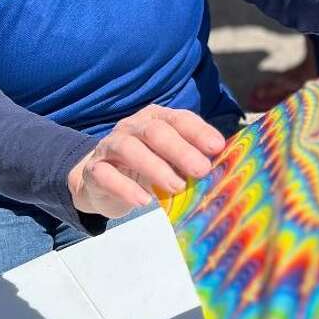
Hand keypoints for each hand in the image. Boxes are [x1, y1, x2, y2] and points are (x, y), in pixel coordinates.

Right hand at [67, 105, 225, 217]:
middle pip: (156, 131)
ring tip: (176, 187)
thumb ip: (191, 158)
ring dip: (155, 167)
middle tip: (201, 170)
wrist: (99, 179)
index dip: (198, 131)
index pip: (179, 118)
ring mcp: (110, 146)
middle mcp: (132, 127)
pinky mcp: (95, 169)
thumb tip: (223, 166)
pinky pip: (106, 174)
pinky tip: (143, 201)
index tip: (217, 147)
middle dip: (181, 150)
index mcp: (156, 118)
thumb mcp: (169, 159)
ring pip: (130, 148)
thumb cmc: (145, 166)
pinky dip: (125, 187)